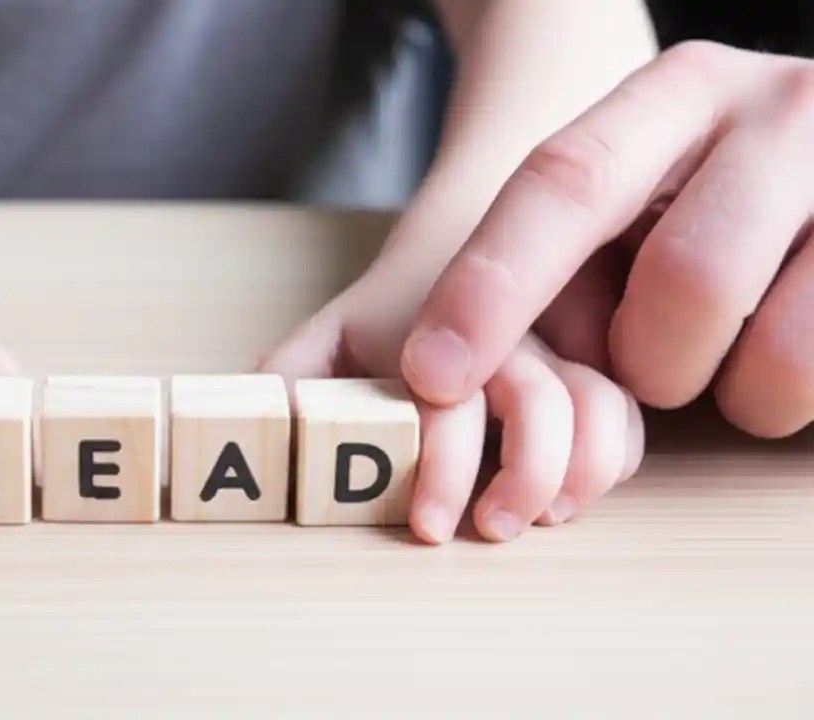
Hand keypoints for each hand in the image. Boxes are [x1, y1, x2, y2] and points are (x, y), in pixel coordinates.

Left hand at [262, 267, 643, 542]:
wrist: (462, 254)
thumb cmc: (387, 317)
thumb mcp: (327, 341)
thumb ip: (287, 381)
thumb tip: (242, 429)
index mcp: (435, 334)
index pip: (448, 403)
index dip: (442, 470)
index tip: (427, 525)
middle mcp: (507, 339)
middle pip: (541, 403)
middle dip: (523, 476)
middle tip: (490, 530)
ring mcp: (561, 352)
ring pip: (602, 410)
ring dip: (579, 475)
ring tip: (541, 519)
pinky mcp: (599, 372)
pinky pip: (627, 420)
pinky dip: (611, 463)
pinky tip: (570, 497)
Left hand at [403, 42, 813, 437]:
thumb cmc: (718, 217)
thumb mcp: (636, 210)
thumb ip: (557, 267)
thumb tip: (457, 369)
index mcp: (679, 92)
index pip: (565, 182)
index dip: (492, 285)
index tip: (433, 372)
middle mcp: (780, 108)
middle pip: (685, 279)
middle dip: (651, 359)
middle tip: (655, 363)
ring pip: (775, 353)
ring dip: (735, 393)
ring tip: (736, 355)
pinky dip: (791, 399)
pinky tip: (790, 348)